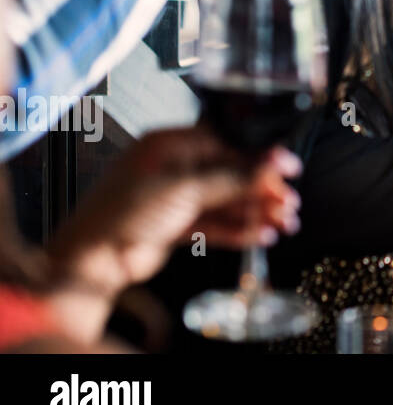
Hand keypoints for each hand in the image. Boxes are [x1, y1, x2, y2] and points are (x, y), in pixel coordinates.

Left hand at [47, 128, 300, 308]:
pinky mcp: (175, 224)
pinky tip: (260, 233)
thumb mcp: (186, 187)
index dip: (258, 157)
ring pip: (225, 200)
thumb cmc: (121, 213)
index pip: (226, 144)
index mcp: (169, 144)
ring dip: (255, 210)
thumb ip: (233, 177)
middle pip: (229, 173)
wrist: (92, 260)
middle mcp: (173, 167)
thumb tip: (270, 165)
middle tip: (288, 199)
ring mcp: (174, 197)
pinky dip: (239, 229)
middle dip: (261, 188)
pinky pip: (215, 223)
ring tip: (283, 220)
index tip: (285, 167)